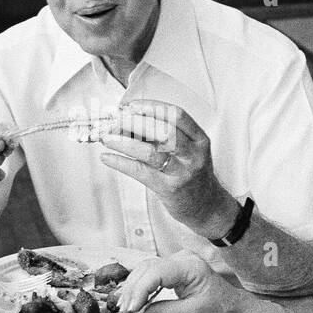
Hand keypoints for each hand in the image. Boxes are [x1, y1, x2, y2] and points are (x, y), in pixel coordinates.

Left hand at [100, 101, 237, 237]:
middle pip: (164, 131)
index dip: (152, 107)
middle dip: (136, 122)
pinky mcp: (169, 188)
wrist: (206, 206)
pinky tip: (107, 157)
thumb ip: (165, 136)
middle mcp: (194, 154)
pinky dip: (120, 163)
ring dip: (124, 142)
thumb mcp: (188, 151)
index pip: (177, 115)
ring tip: (106, 137)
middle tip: (116, 120)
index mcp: (199, 139)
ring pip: (150, 153)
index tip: (131, 105)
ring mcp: (182, 172)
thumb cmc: (191, 174)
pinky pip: (140, 172)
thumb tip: (128, 121)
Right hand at [116, 250, 249, 312]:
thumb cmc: (219, 309)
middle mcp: (182, 259)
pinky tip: (134, 301)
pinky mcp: (172, 269)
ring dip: (133, 289)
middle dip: (132, 290)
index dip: (140, 289)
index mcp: (190, 266)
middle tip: (124, 311)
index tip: (130, 308)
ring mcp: (176, 262)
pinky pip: (150, 274)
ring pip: (145, 270)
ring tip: (126, 308)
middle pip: (146, 268)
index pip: (156, 272)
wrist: (232, 307)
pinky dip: (140, 287)